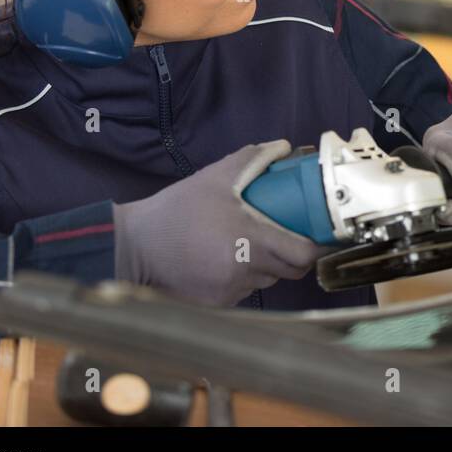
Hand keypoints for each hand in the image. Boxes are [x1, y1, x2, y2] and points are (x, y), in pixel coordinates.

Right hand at [113, 140, 331, 305]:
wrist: (134, 247)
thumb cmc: (176, 212)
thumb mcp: (215, 178)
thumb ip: (253, 159)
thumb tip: (284, 147)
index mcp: (250, 239)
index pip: (302, 254)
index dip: (315, 245)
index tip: (317, 233)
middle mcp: (244, 269)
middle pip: (291, 270)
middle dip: (294, 255)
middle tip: (288, 235)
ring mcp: (231, 290)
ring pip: (268, 280)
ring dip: (268, 265)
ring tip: (252, 244)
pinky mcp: (218, 304)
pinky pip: (245, 291)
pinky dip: (245, 277)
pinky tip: (229, 259)